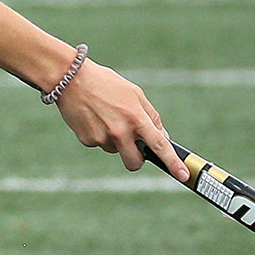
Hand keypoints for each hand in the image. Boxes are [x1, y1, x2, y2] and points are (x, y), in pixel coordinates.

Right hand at [53, 58, 186, 178]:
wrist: (71, 79)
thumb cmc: (106, 83)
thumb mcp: (134, 93)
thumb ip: (150, 116)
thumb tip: (161, 136)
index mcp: (136, 118)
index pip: (160, 145)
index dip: (173, 162)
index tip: (183, 175)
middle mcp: (120, 132)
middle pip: (134, 162)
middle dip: (137, 159)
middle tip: (133, 145)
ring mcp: (103, 138)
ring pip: (115, 150)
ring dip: (115, 141)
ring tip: (106, 117)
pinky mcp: (87, 140)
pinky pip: (100, 144)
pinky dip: (99, 135)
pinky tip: (94, 118)